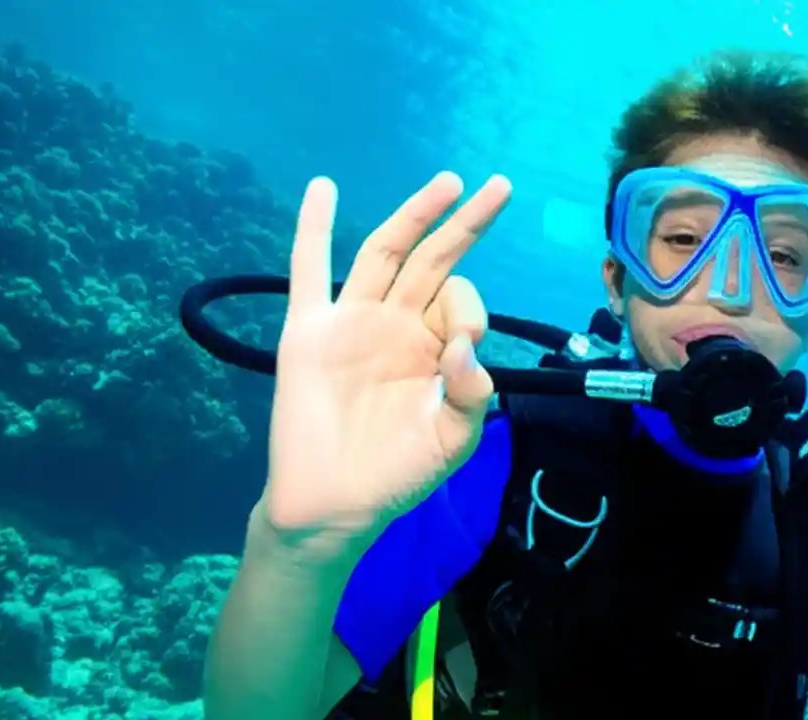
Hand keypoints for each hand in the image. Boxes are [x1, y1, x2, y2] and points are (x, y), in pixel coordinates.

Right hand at [261, 171, 511, 554]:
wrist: (334, 504)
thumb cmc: (398, 473)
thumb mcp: (453, 439)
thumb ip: (470, 393)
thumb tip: (465, 344)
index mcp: (433, 347)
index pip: (460, 301)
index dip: (470, 308)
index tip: (461, 345)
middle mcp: (397, 324)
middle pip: (434, 259)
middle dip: (467, 223)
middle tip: (500, 186)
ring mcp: (352, 322)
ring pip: (385, 253)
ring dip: (413, 215)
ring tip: (446, 182)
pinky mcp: (309, 331)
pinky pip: (308, 271)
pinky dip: (312, 229)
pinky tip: (322, 189)